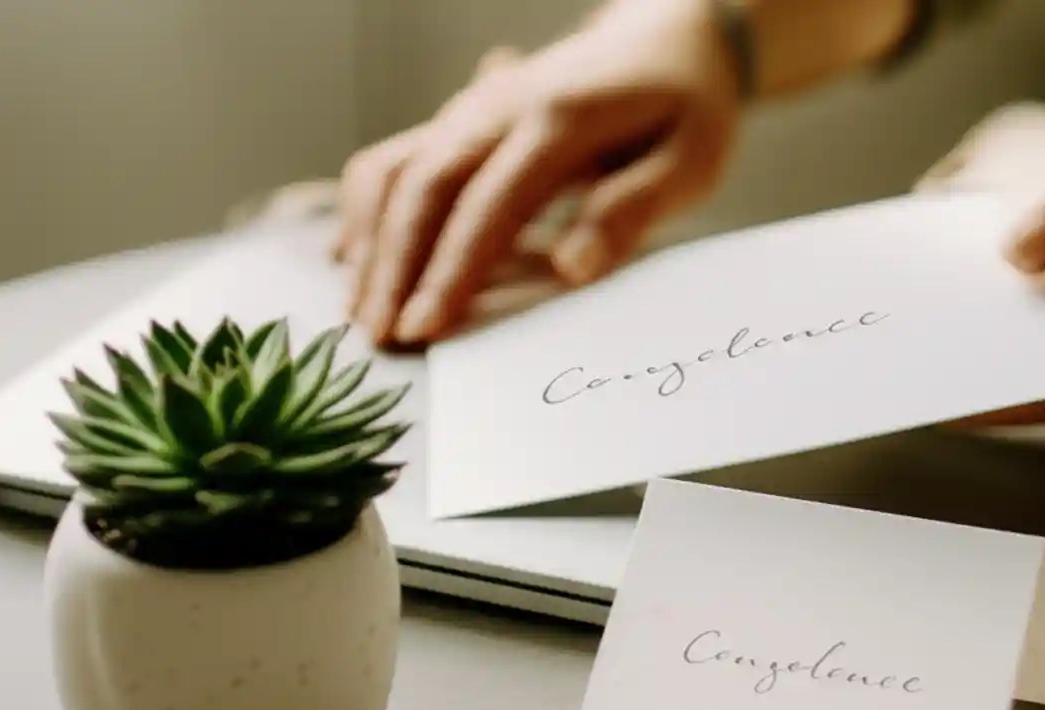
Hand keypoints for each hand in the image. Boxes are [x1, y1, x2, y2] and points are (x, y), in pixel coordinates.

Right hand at [337, 0, 740, 348]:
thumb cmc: (687, 107)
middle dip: (392, 265)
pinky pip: (394, 157)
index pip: (489, 203)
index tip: (423, 328)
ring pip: (392, 168)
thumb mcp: (691, 159)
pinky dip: (366, 209)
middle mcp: (500, 107)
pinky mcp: (461, 119)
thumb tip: (573, 268)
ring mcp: (473, 109)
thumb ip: (632, 208)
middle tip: (376, 337)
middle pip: (421, 184)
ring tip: (360, 310)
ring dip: (369, 240)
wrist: (667, 37)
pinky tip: (352, 256)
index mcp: (560, 120)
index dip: (450, 270)